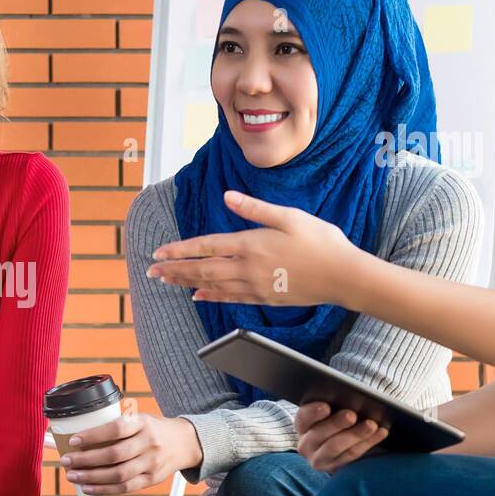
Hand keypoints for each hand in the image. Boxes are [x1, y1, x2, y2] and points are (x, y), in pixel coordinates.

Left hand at [61, 413, 200, 495]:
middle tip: (66, 460)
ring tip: (72, 475)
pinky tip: (88, 488)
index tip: (74, 440)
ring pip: (118, 474)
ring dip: (91, 477)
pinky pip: (125, 488)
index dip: (93, 435)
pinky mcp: (151, 480)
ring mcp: (152, 463)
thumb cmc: (151, 428)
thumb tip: (78, 433)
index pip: (116, 429)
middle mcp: (149, 443)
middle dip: (86, 459)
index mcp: (143, 423)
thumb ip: (115, 424)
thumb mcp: (139, 418)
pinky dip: (104, 490)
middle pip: (114, 454)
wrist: (184, 443)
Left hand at [146, 190, 360, 306]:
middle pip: (201, 269)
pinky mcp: (263, 297)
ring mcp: (254, 285)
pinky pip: (229, 298)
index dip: (178, 251)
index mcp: (250, 244)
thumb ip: (254, 208)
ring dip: (186, 282)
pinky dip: (210, 296)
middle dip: (174, 270)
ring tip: (166, 282)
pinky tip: (198, 296)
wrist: (343, 276)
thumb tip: (226, 197)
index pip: (205, 247)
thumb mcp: (289, 217)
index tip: (158, 254)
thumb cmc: (321, 241)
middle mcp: (246, 267)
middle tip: (151, 271)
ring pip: (211, 285)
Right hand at [295, 401, 389, 472]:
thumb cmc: (337, 420)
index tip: (326, 406)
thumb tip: (348, 399)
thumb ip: (334, 406)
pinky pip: (352, 455)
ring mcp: (319, 459)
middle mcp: (306, 444)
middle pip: (319, 434)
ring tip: (372, 424)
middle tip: (352, 415)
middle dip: (336, 423)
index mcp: (303, 426)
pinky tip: (381, 432)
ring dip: (355, 434)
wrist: (341, 444)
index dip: (313, 412)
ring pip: (336, 446)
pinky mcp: (335, 468)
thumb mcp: (331, 413)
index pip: (303, 418)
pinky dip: (368, 442)